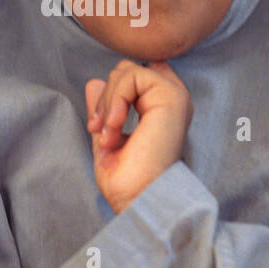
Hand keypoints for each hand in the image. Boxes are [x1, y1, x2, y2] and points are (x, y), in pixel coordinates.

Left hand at [84, 60, 191, 214]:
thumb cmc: (126, 180)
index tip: (104, 122)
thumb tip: (94, 82)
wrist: (137, 197)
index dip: (118, 86)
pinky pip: (132, 75)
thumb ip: (104, 109)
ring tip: (109, 135)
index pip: (140, 73)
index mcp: (161, 109)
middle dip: (104, 98)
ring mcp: (174, 97)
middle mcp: (171, 101)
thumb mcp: (107, 136)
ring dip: (107, 103)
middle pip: (126, 70)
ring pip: (127, 70)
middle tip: (98, 130)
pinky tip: (116, 128)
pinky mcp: (172, 97)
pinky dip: (115, 100)